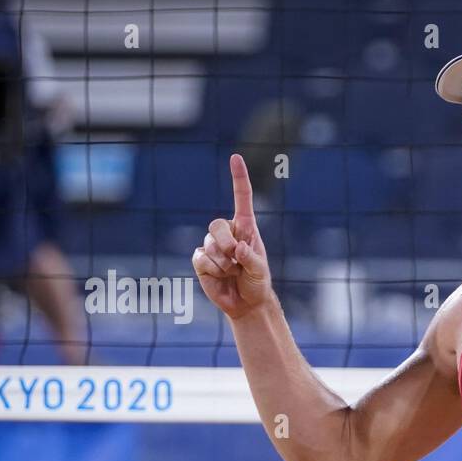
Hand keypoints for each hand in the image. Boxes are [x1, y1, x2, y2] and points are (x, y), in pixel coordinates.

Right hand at [192, 154, 273, 318]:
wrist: (246, 303)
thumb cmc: (257, 283)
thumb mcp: (260, 271)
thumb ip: (252, 259)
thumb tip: (238, 247)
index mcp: (246, 228)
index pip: (242, 199)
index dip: (239, 178)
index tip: (236, 157)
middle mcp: (228, 233)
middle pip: (216, 224)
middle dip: (226, 244)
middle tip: (236, 260)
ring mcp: (212, 245)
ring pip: (209, 244)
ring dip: (223, 263)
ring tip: (233, 273)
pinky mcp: (201, 260)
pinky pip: (201, 259)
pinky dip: (213, 270)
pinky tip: (221, 276)